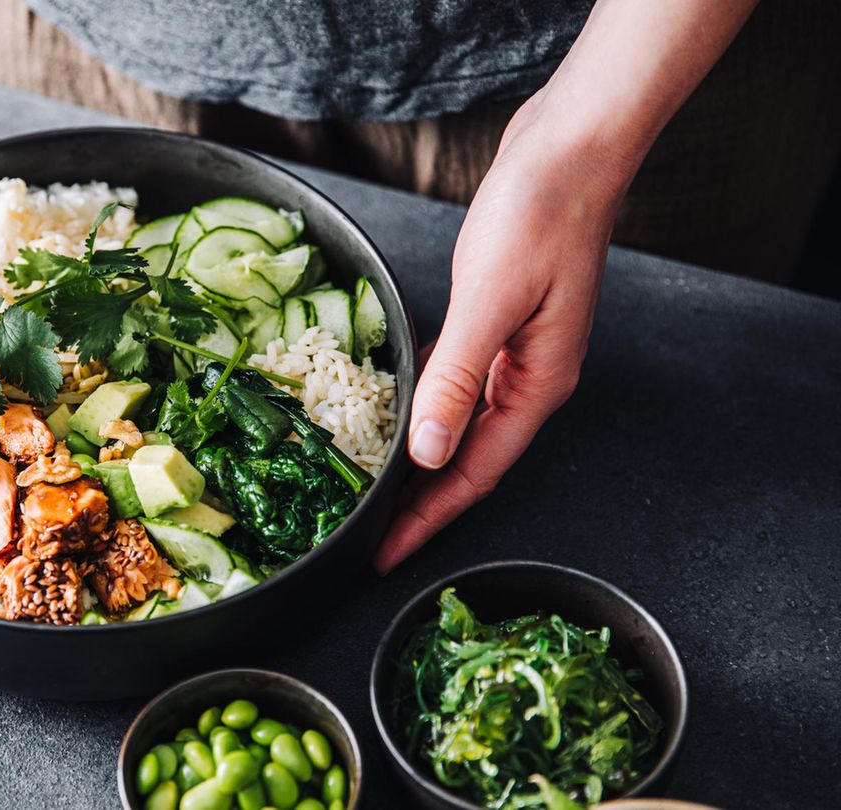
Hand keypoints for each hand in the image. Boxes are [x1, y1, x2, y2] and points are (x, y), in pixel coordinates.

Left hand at [373, 94, 623, 572]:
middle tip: (367, 536)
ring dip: (417, 460)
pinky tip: (393, 411)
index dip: (426, 522)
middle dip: (418, 505)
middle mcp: (528, 379)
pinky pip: (454, 384)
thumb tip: (428, 452)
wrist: (569, 148)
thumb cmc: (540, 215)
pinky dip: (423, 406)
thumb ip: (456, 380)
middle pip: (466, 463)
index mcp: (536, 385)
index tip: (384, 557)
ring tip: (372, 489)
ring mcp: (514, 352)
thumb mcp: (489, 301)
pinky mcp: (497, 322)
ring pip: (458, 426)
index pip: (473, 476)